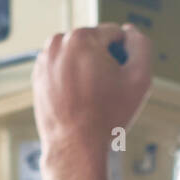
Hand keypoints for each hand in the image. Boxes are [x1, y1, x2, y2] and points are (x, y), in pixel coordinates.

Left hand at [31, 24, 153, 170]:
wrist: (75, 147)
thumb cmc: (107, 117)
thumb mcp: (140, 78)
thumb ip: (141, 46)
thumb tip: (130, 32)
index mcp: (82, 37)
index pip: (115, 34)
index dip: (124, 58)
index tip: (119, 81)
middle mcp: (58, 42)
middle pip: (95, 44)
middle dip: (103, 63)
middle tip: (105, 93)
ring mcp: (44, 59)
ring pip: (78, 56)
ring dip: (88, 70)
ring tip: (90, 97)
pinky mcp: (38, 75)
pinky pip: (63, 69)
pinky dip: (72, 80)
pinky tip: (77, 100)